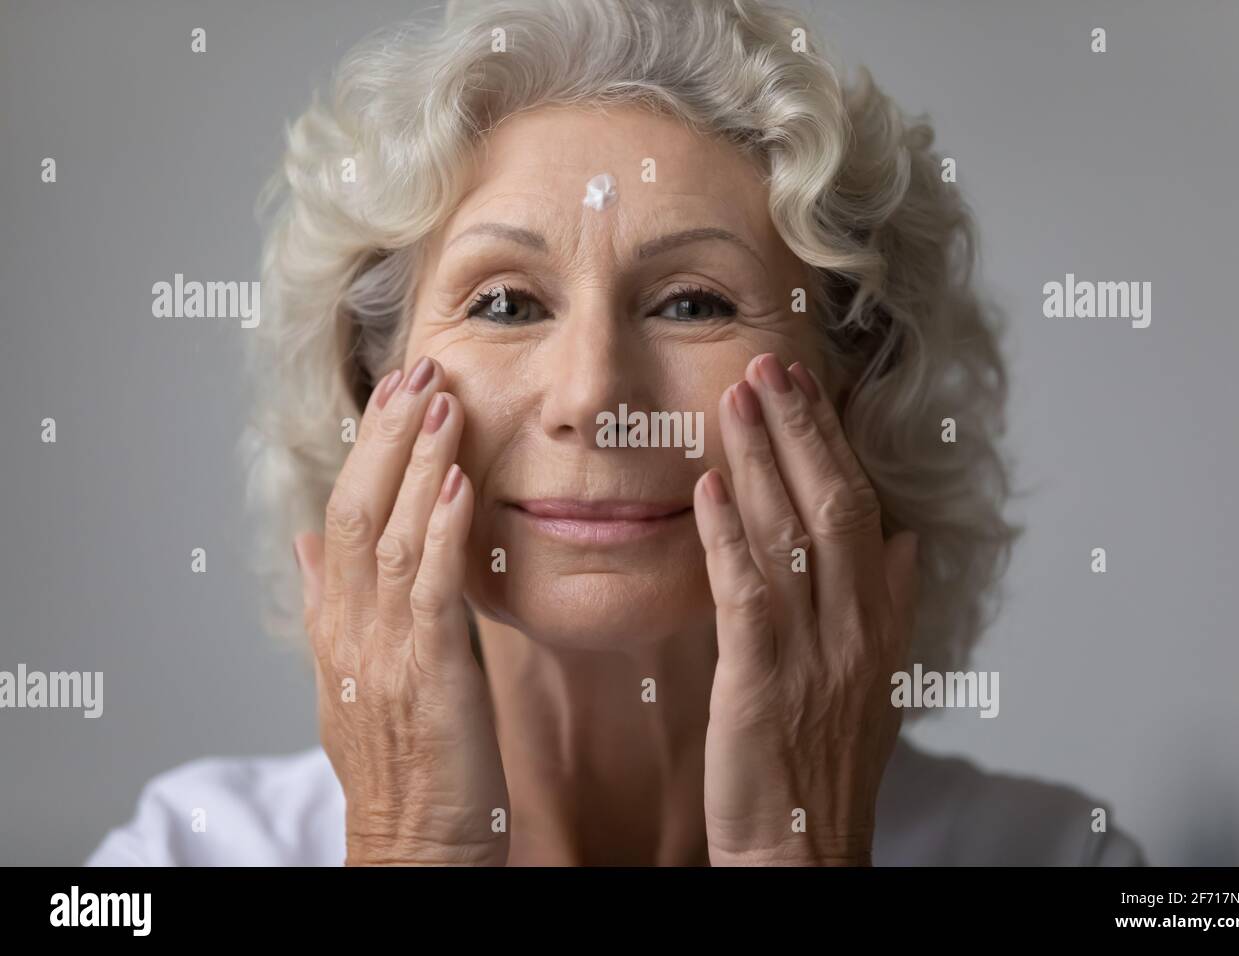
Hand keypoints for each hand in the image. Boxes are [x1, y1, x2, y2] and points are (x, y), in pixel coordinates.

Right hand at [295, 357, 508, 865]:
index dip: (367, 451)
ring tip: (442, 401)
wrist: (415, 847)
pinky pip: (433, 591)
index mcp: (337, 627)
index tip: (393, 392)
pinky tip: (459, 483)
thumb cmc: (401, 764)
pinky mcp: (430, 676)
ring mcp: (386, 652)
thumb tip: (308, 542)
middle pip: (357, 512)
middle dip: (387, 437)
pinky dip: (444, 532)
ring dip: (417, 464)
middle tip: (417, 368)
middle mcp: (351, 631)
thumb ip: (329, 604)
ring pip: (391, 538)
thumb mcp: (351, 676)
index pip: (342, 517)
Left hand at [693, 353, 919, 865]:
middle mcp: (856, 626)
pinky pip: (749, 591)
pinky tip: (708, 488)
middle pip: (836, 504)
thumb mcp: (877, 679)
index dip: (836, 444)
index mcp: (880, 622)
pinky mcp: (763, 678)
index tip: (810, 388)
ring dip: (764, 459)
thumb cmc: (825, 764)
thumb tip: (906, 541)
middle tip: (773, 364)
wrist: (806, 850)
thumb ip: (891, 605)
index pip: (864, 511)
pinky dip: (728, 533)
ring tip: (739, 397)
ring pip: (795, 532)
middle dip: (803, 428)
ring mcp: (814, 650)